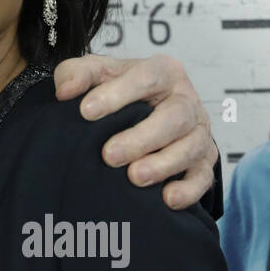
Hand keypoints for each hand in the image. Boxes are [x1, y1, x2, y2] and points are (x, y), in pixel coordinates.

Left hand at [53, 54, 216, 209]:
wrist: (146, 110)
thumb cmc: (120, 89)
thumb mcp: (97, 72)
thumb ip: (77, 73)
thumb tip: (65, 91)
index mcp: (163, 72)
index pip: (145, 78)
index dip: (116, 94)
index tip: (86, 111)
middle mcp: (186, 100)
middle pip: (175, 116)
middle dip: (142, 138)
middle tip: (108, 155)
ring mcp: (198, 131)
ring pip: (191, 147)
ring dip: (164, 164)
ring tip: (134, 177)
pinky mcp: (204, 160)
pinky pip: (203, 176)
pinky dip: (188, 190)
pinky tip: (167, 199)